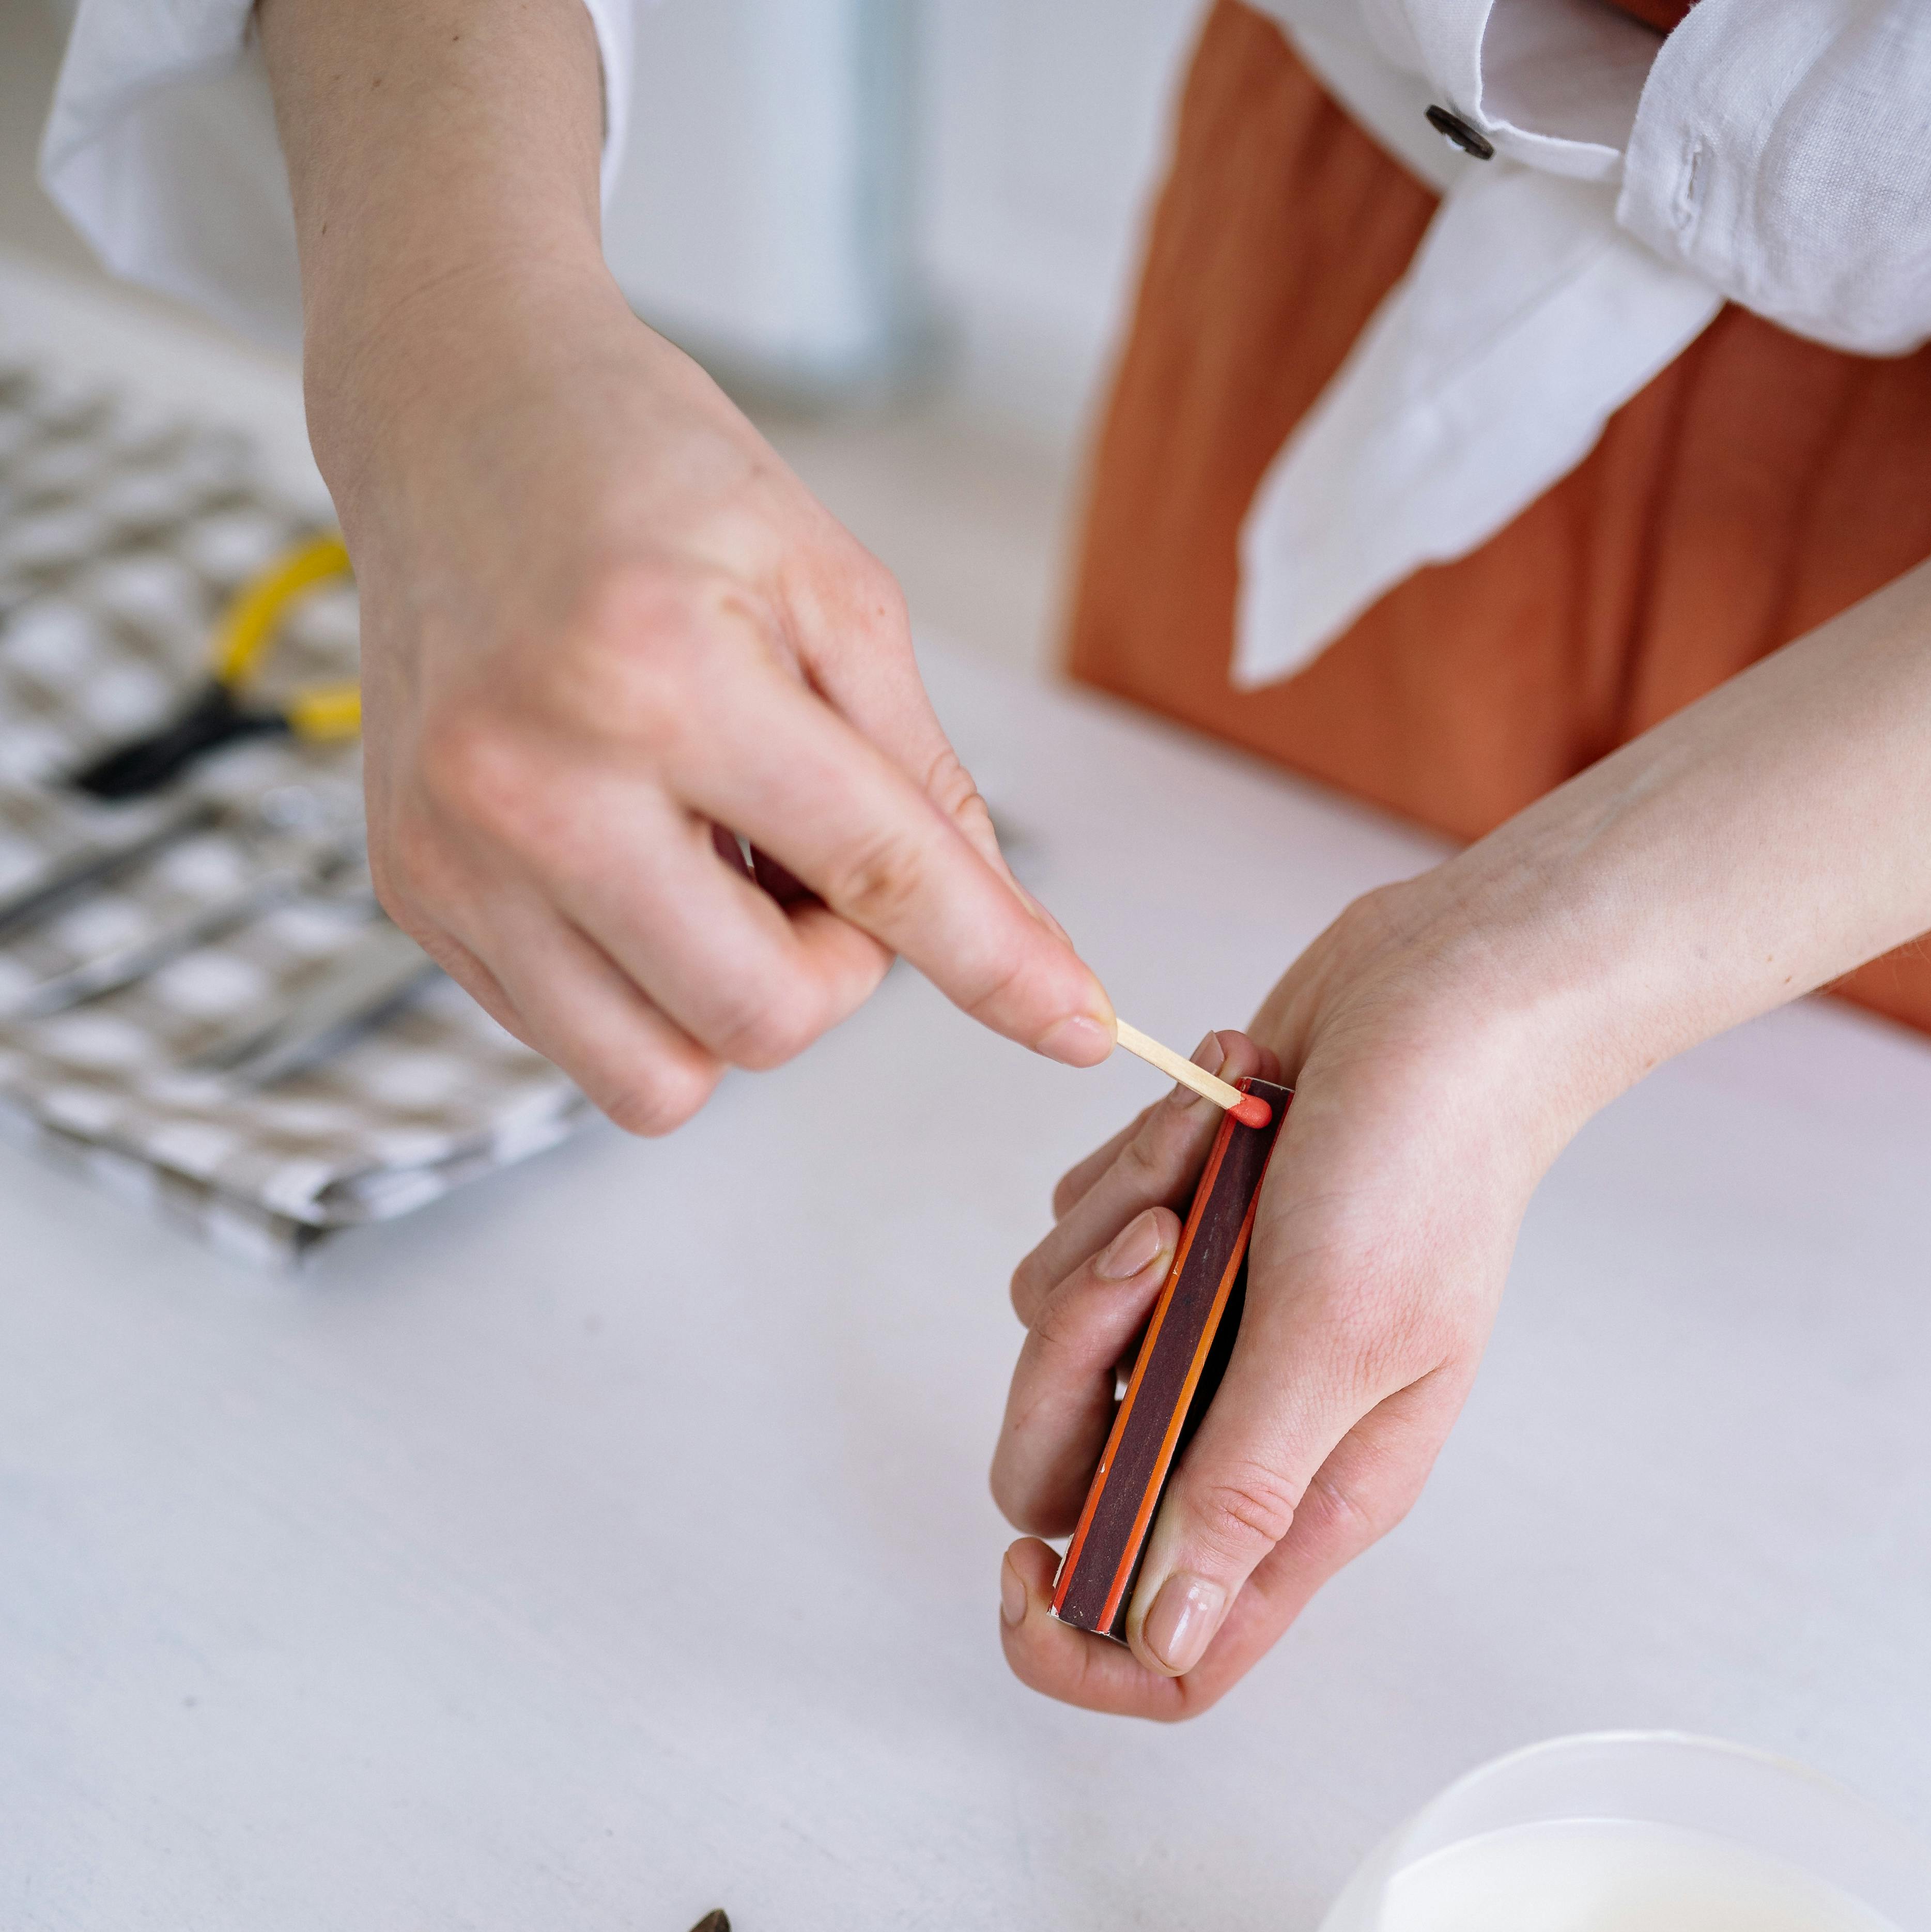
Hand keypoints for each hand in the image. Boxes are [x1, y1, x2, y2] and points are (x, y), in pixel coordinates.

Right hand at [264, 0, 1111, 1132]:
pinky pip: (578, 1045)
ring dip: (732, 1007)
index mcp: (658, 672)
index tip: (1078, 1025)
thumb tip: (1022, 954)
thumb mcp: (830, 592)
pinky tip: (639, 866)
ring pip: (661, 1078)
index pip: (874, 873)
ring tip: (723, 875)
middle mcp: (533, 780)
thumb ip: (926, 788)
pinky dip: (644, 987)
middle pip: (762, 1021)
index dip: (995, 964)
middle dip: (833, 976)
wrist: (451, 416)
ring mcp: (456, 854)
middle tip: (819, 867)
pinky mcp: (414, 895)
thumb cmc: (645, 481)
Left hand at [993, 894, 1557, 1716]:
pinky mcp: (1168, 1245)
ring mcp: (1202, 1335)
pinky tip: (1216, 1121)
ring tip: (1211, 1150)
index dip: (1079, 1643)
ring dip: (1113, 1236)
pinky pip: (1070, 1244)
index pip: (1174, 1648)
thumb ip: (1241, 1492)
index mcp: (1307, 1492)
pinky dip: (1126, 1175)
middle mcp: (1244, 1430)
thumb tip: (1166, 1640)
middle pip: (1069, 1486)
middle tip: (1149, 1257)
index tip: (1030, 1569)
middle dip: (1070, 1370)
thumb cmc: (1427, 1165)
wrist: (1448, 993)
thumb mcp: (1339, 1339)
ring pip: (1056, 1345)